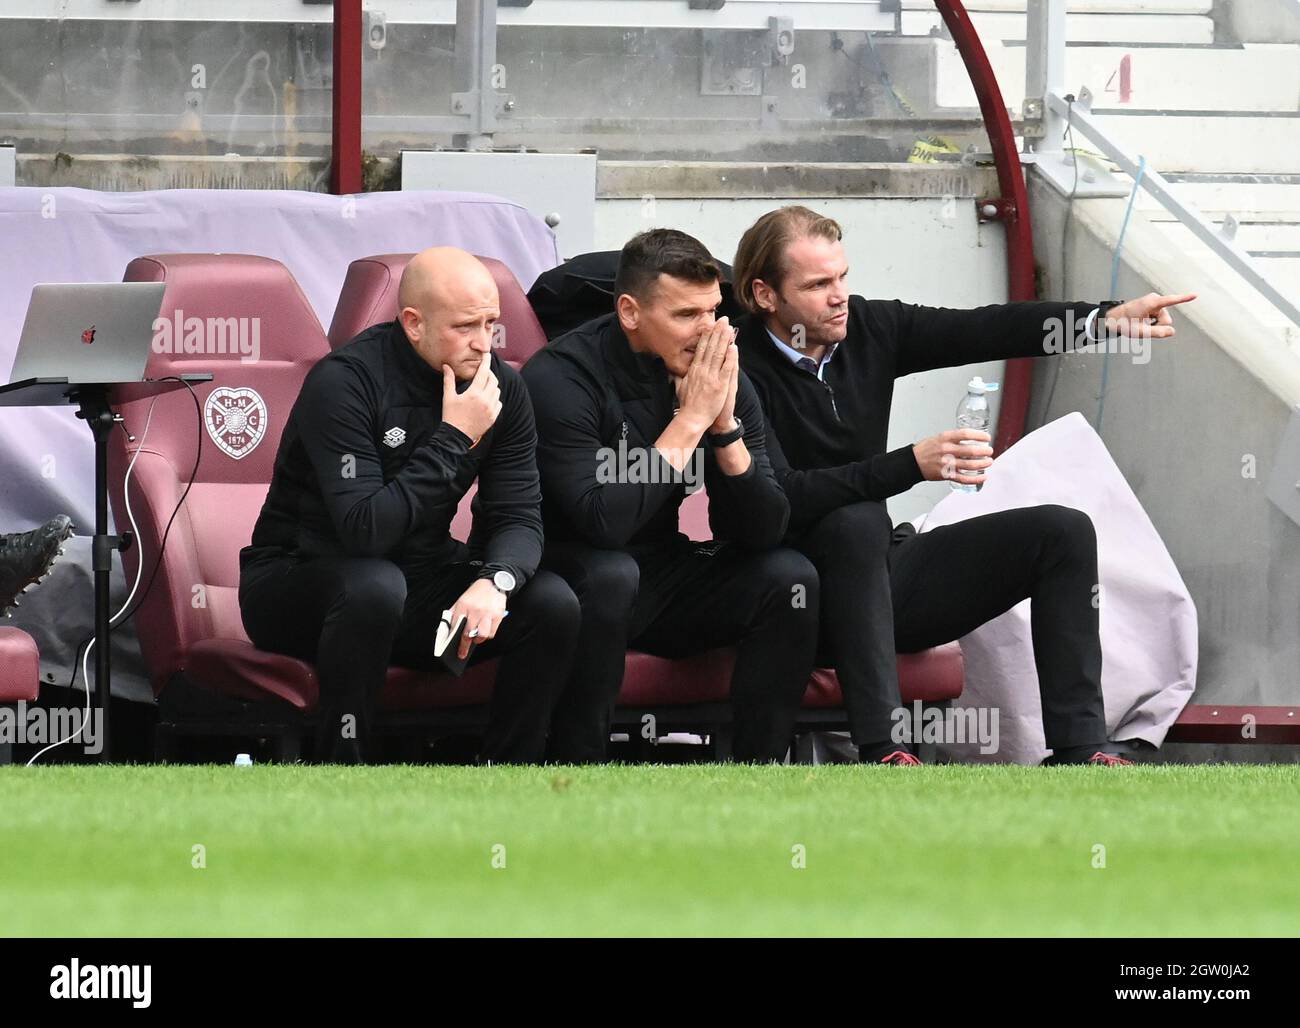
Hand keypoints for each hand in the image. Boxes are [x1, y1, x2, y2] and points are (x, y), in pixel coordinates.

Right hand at [442, 354, 500, 444]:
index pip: (483, 373)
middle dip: (489, 374)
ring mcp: (491, 409)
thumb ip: (449, 380)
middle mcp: (485, 400)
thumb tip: (446, 366)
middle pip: (493, 380)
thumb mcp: (448, 397)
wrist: (456, 436)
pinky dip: (494, 398)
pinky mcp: (493, 417)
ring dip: (492, 386)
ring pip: (497, 391)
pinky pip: (499, 403)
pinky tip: (487, 399)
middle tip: (483, 373)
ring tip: (483, 386)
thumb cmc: (451, 416)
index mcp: (474, 394)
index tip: (487, 355)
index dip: (486, 362)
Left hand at [449, 578, 506, 659]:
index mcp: (464, 605)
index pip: (456, 626)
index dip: (454, 639)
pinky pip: (492, 633)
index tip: (453, 648)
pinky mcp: (497, 615)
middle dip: (464, 645)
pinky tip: (484, 631)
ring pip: (482, 635)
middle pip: (468, 633)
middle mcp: (475, 610)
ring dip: (478, 640)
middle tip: (462, 652)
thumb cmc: (475, 594)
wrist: (492, 583)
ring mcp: (487, 613)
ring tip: (476, 638)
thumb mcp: (461, 601)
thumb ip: (453, 614)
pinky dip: (487, 635)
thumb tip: (447, 631)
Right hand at [671, 317, 734, 433]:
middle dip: (717, 332)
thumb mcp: (680, 388)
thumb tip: (670, 370)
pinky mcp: (720, 385)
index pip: (701, 349)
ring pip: (718, 354)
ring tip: (729, 328)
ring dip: (724, 340)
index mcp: (694, 370)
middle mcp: (702, 371)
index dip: (707, 336)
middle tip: (723, 320)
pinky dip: (730, 357)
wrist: (692, 419)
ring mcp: (711, 377)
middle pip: (710, 347)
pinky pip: (726, 368)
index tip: (711, 325)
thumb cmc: (687, 405)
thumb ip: (677, 377)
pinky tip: (734, 346)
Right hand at [912, 429, 992, 485]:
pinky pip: (964, 478)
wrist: (912, 462)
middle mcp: (946, 450)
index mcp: (945, 438)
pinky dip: (976, 479)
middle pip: (971, 450)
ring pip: (970, 465)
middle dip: (984, 451)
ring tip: (988, 462)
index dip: (980, 435)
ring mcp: (947, 464)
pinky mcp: (946, 475)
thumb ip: (955, 438)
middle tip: (989, 451)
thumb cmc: (926, 450)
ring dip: (983, 464)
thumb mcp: (939, 437)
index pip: (966, 434)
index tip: (987, 437)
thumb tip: (972, 438)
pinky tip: (983, 477)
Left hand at [1102, 293, 1195, 339]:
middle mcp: (1155, 300)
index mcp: (1151, 303)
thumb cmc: (1124, 324)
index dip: (1183, 299)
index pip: (1171, 301)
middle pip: (1167, 320)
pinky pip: (1160, 319)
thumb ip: (1157, 333)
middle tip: (1141, 326)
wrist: (1113, 319)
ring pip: (1164, 321)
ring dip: (1153, 325)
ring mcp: (1155, 302)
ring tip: (1139, 323)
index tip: (1195, 295)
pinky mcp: (1154, 306)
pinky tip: (1142, 321)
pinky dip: (1152, 323)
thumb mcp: (1139, 332)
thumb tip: (1172, 331)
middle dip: (1157, 327)